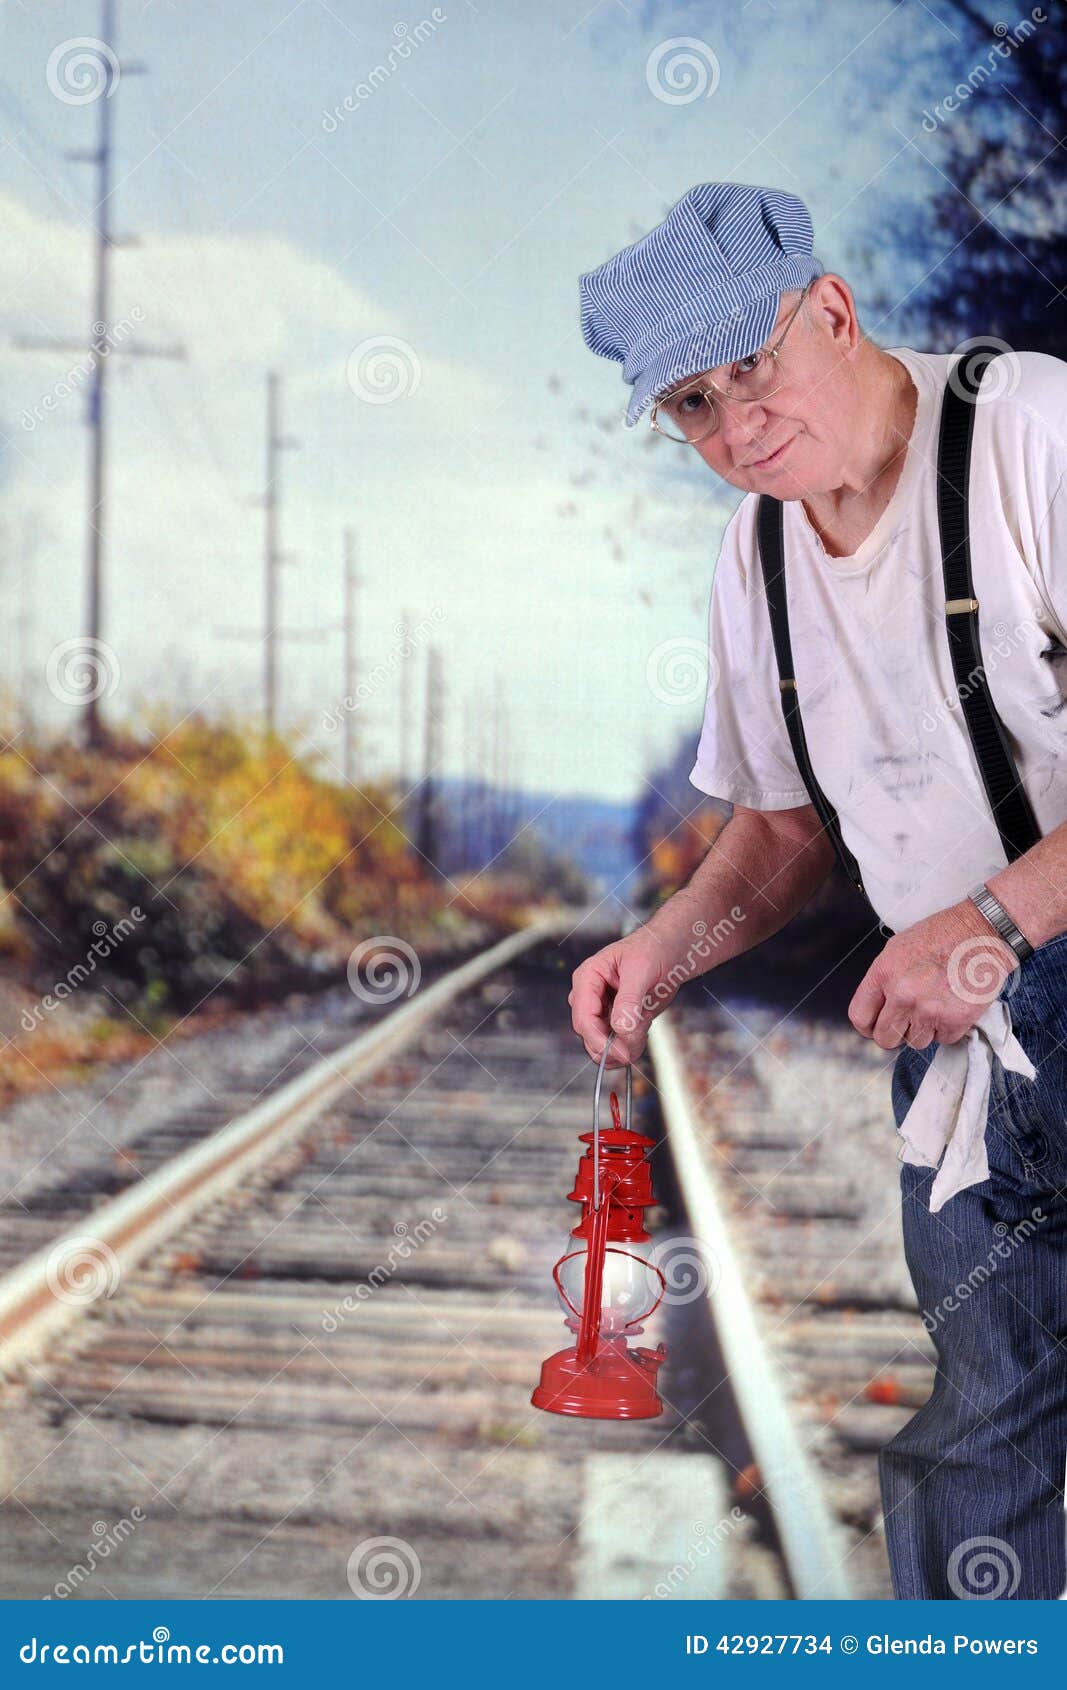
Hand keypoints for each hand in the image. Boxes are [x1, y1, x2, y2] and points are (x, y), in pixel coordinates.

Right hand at [569, 928, 679, 1064]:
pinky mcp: (616, 1020)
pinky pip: (617, 1043)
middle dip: (611, 1046)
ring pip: (601, 1043)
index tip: (620, 1053)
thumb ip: (629, 1001)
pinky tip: (644, 1025)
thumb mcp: (641, 971)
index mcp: (587, 977)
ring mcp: (602, 1009)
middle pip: (589, 1034)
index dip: (599, 1040)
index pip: (583, 1018)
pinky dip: (631, 1044)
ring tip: (644, 1026)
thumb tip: (620, 1029)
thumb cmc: (653, 949)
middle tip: (635, 1050)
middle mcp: (590, 996)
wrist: (670, 951)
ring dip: (623, 1046)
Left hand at [848, 898, 1018, 1050]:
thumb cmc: (943, 935)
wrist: (983, 931)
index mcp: (884, 973)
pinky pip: (943, 1040)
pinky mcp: (956, 1020)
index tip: (876, 1026)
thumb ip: (884, 980)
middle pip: (885, 1038)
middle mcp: (903, 994)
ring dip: (924, 1030)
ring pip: (915, 1043)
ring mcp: (929, 1009)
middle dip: (895, 1033)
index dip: (868, 1026)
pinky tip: (952, 1006)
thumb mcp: (898, 949)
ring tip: (935, 1006)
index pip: (860, 1017)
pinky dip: (948, 1028)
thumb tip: (877, 1009)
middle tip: (908, 1021)